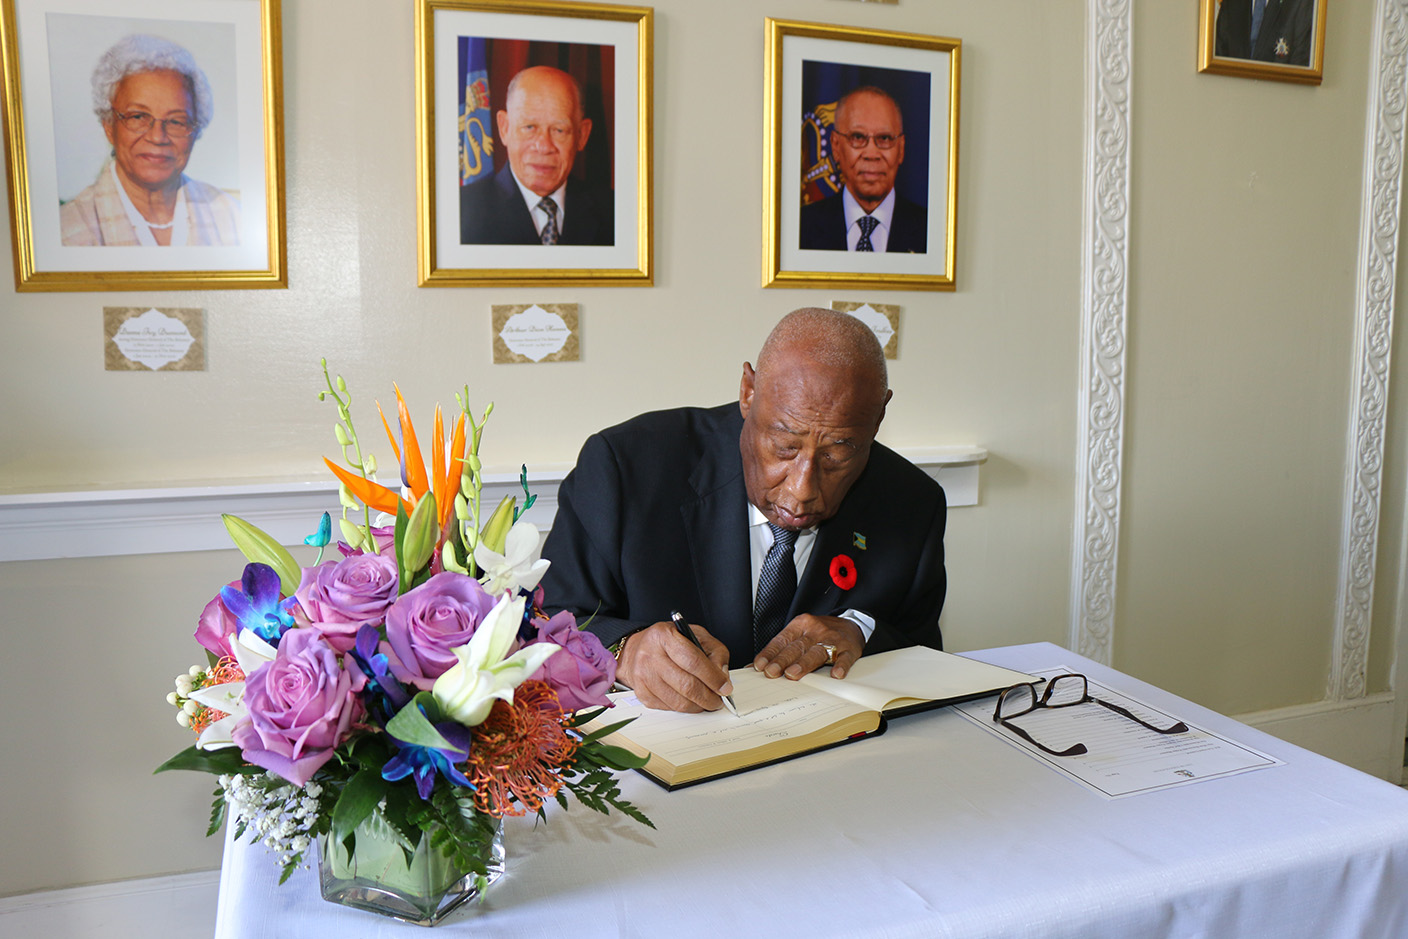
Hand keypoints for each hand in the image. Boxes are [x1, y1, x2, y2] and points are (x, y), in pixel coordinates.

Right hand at [616, 621, 732, 711]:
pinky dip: (684, 708)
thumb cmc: (670, 641)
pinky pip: (669, 708)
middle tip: (719, 700)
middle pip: (686, 685)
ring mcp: (643, 676)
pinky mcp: (642, 693)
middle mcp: (650, 655)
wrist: (638, 649)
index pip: (693, 661)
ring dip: (698, 706)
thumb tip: (722, 677)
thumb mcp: (696, 635)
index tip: (726, 688)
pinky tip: (690, 700)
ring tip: (707, 702)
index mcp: (665, 636)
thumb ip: (715, 652)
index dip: (713, 678)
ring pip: (678, 702)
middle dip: (708, 697)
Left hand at [753, 614, 863, 679]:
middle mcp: (815, 630)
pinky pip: (845, 658)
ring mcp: (833, 639)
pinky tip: (835, 674)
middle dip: (782, 660)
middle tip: (772, 672)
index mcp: (801, 624)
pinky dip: (841, 666)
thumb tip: (757, 667)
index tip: (760, 665)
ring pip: (816, 652)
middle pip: (797, 647)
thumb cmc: (821, 632)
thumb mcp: (800, 633)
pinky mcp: (849, 649)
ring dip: (804, 664)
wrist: (851, 624)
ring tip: (793, 674)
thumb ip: (782, 648)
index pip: (782, 640)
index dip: (770, 653)